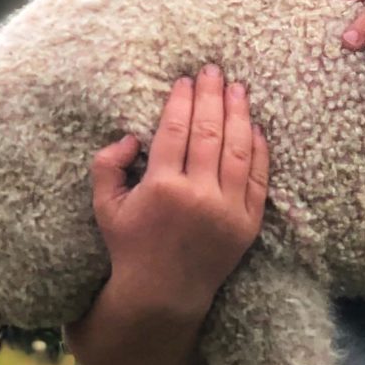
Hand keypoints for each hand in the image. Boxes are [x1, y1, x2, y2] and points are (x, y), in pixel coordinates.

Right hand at [88, 66, 270, 308]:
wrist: (164, 294)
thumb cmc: (131, 245)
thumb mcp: (105, 206)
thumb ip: (107, 165)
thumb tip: (132, 136)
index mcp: (162, 188)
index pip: (175, 130)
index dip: (182, 101)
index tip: (185, 80)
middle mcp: (198, 196)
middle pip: (210, 132)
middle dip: (213, 96)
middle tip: (215, 71)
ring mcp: (227, 210)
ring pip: (238, 150)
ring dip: (239, 115)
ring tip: (238, 90)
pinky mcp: (247, 223)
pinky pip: (258, 179)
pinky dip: (258, 150)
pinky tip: (254, 128)